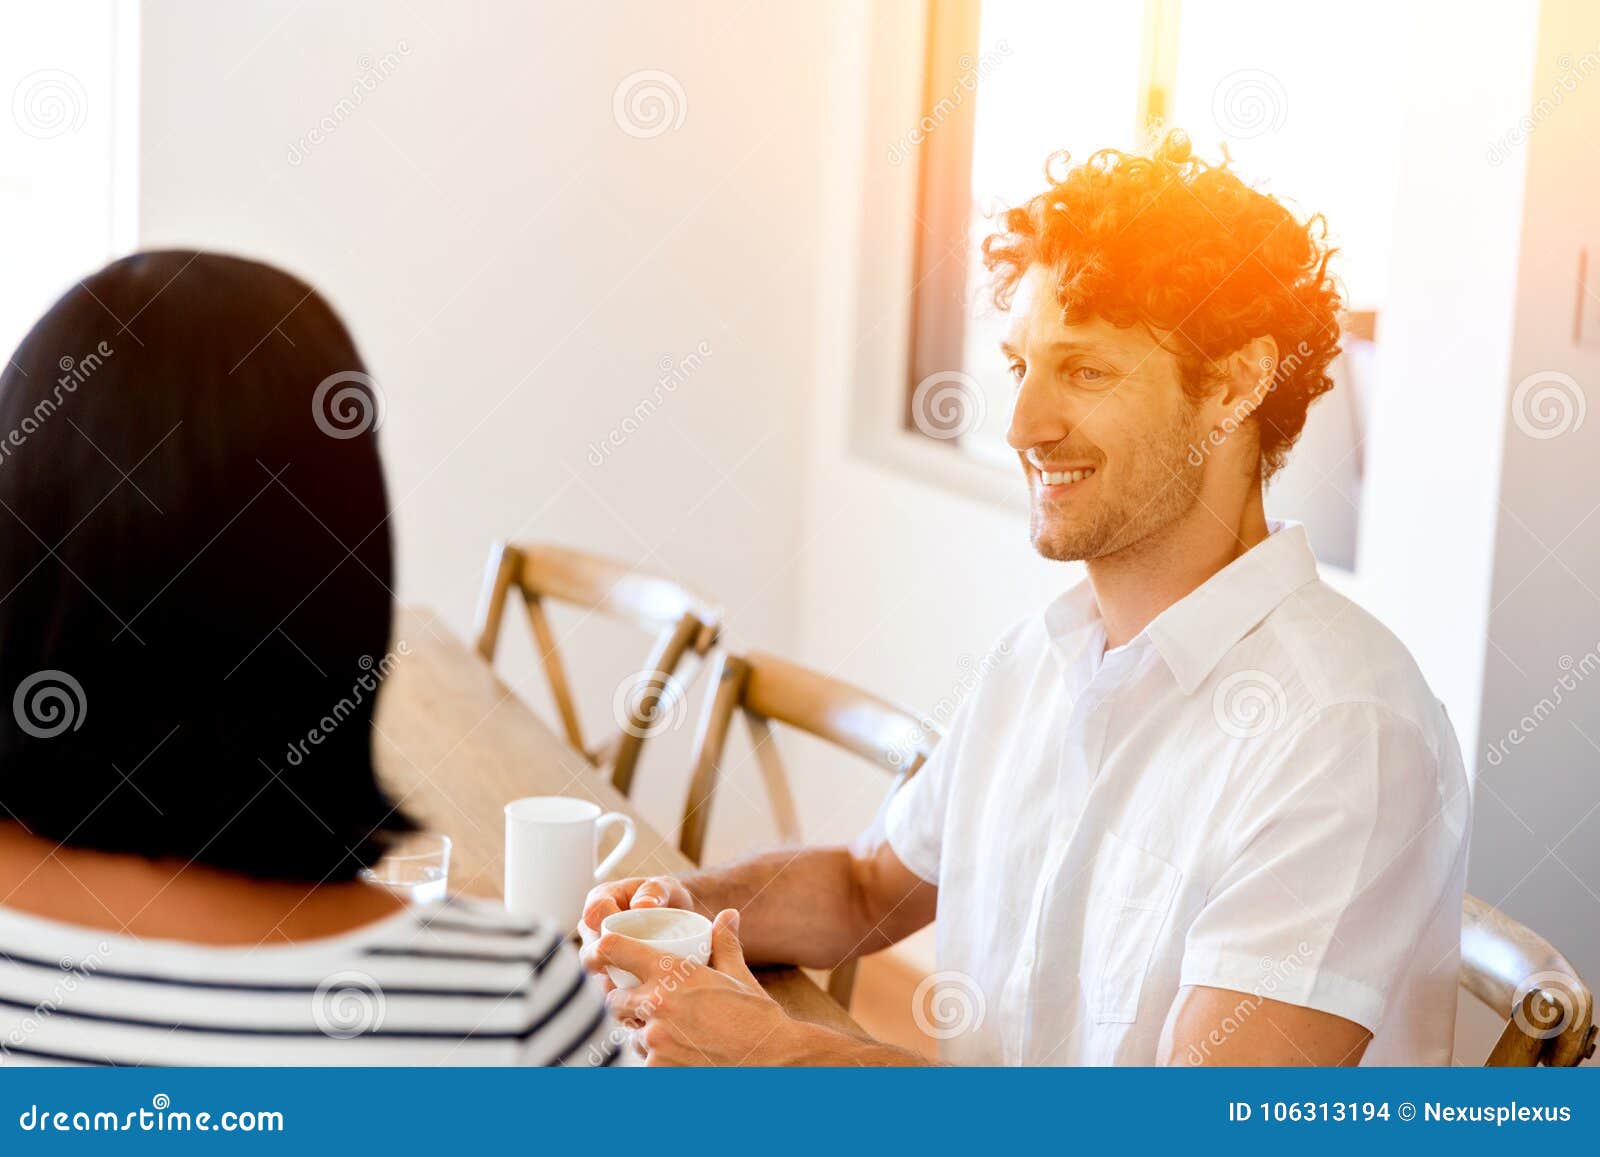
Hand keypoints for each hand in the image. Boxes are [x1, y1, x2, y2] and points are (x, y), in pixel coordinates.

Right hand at [578, 876, 697, 989]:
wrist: (674, 917)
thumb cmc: (665, 898)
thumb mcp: (665, 887)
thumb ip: (654, 891)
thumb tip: (641, 906)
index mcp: (601, 899)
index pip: (594, 913)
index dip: (609, 926)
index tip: (633, 936)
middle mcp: (591, 927)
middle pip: (588, 950)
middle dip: (609, 966)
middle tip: (635, 975)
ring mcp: (596, 951)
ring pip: (593, 975)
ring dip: (611, 987)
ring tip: (636, 996)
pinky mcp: (605, 972)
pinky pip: (604, 989)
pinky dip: (617, 1000)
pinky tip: (634, 1010)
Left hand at [592, 909, 800, 1066]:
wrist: (773, 1062)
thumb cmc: (756, 1017)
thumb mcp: (738, 975)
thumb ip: (725, 943)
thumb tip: (728, 916)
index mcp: (671, 973)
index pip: (616, 950)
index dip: (602, 950)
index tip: (599, 954)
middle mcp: (656, 1004)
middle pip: (612, 1000)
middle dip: (624, 1004)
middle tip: (643, 1007)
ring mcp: (654, 1040)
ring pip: (628, 1036)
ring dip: (640, 1035)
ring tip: (667, 1036)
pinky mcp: (657, 1071)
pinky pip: (642, 1063)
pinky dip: (654, 1062)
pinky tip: (675, 1059)